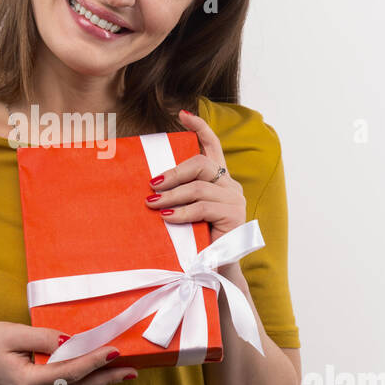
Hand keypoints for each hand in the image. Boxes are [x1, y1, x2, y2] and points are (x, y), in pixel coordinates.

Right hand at [0, 322, 137, 384]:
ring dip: (100, 377)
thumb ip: (42, 338)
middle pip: (78, 384)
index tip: (114, 351)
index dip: (93, 361)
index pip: (69, 371)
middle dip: (106, 375)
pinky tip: (102, 370)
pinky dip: (86, 377)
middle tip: (132, 369)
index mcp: (28, 381)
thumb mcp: (12, 334)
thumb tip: (70, 341)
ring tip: (125, 370)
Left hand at [144, 108, 245, 243]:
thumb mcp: (185, 212)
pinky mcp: (234, 215)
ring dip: (172, 195)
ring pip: (198, 186)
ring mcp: (235, 199)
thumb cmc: (196, 241)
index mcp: (219, 180)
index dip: (200, 128)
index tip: (183, 114)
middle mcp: (230, 185)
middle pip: (201, 163)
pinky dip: (182, 212)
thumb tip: (150, 186)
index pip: (213, 145)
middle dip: (173, 171)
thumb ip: (177, 195)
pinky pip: (203, 206)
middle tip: (152, 185)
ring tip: (153, 204)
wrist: (215, 271)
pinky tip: (168, 217)